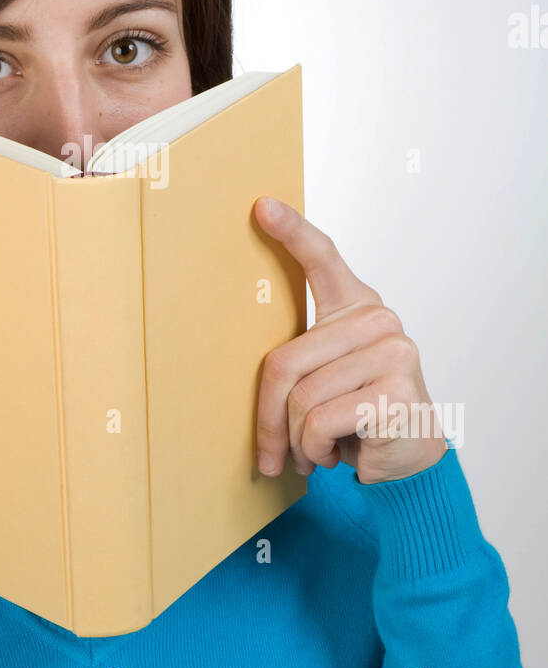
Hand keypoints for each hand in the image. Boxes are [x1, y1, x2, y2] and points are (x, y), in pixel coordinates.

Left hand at [252, 197, 447, 485]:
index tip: (262, 206)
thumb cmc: (357, 414)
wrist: (409, 461)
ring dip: (297, 439)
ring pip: (300, 399)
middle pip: (284, 361)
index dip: (292, 231)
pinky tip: (340, 454)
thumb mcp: (328, 375)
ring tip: (317, 450)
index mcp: (358, 307)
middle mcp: (380, 321)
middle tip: (273, 452)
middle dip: (269, 417)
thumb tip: (258, 367)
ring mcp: (393, 354)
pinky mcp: (395, 394)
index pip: (322, 259)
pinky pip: (318, 422)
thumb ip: (303, 355)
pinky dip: (316, 450)